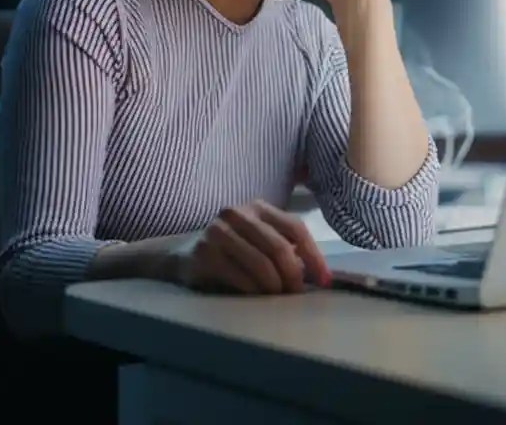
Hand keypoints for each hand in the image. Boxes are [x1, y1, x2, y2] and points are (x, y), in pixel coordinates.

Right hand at [173, 199, 330, 293]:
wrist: (181, 254)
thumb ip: (284, 249)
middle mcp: (238, 213)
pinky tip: (257, 297)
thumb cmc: (230, 251)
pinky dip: (254, 290)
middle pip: (280, 247)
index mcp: (258, 207)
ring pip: (261, 263)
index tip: (324, 281)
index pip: (295, 228)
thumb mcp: (257, 241)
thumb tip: (319, 275)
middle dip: (294, 275)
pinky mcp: (204, 252)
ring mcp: (218, 231)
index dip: (314, 256)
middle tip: (297, 294)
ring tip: (278, 298)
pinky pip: (239, 276)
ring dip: (274, 286)